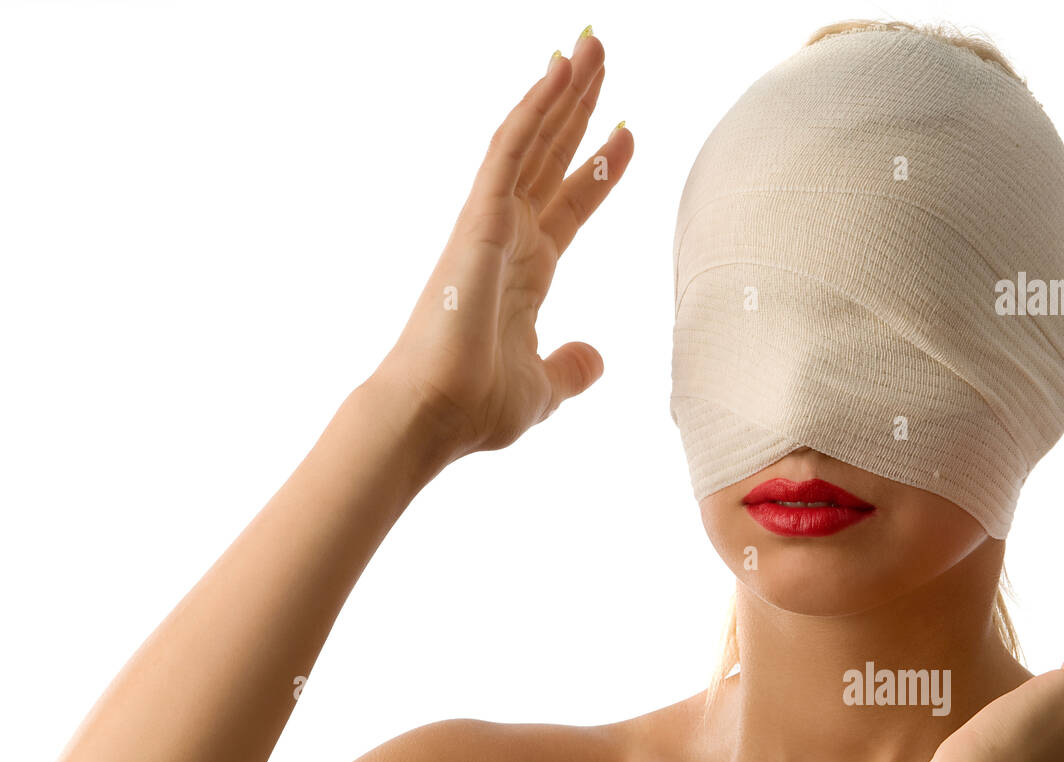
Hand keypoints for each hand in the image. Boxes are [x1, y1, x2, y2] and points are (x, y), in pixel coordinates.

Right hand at [376, 31, 630, 455]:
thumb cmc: (475, 407)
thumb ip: (570, 368)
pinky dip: (534, 110)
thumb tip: (595, 358)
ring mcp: (490, 224)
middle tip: (602, 60)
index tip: (628, 134)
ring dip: (561, 92)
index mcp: (526, 271)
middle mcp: (508, 238)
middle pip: (551, 158)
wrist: (435, 415)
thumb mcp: (544, 388)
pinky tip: (559, 72)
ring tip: (590, 45)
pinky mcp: (478, 220)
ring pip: (531, 141)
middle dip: (579, 111)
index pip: (569, 205)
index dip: (598, 169)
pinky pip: (509, 151)